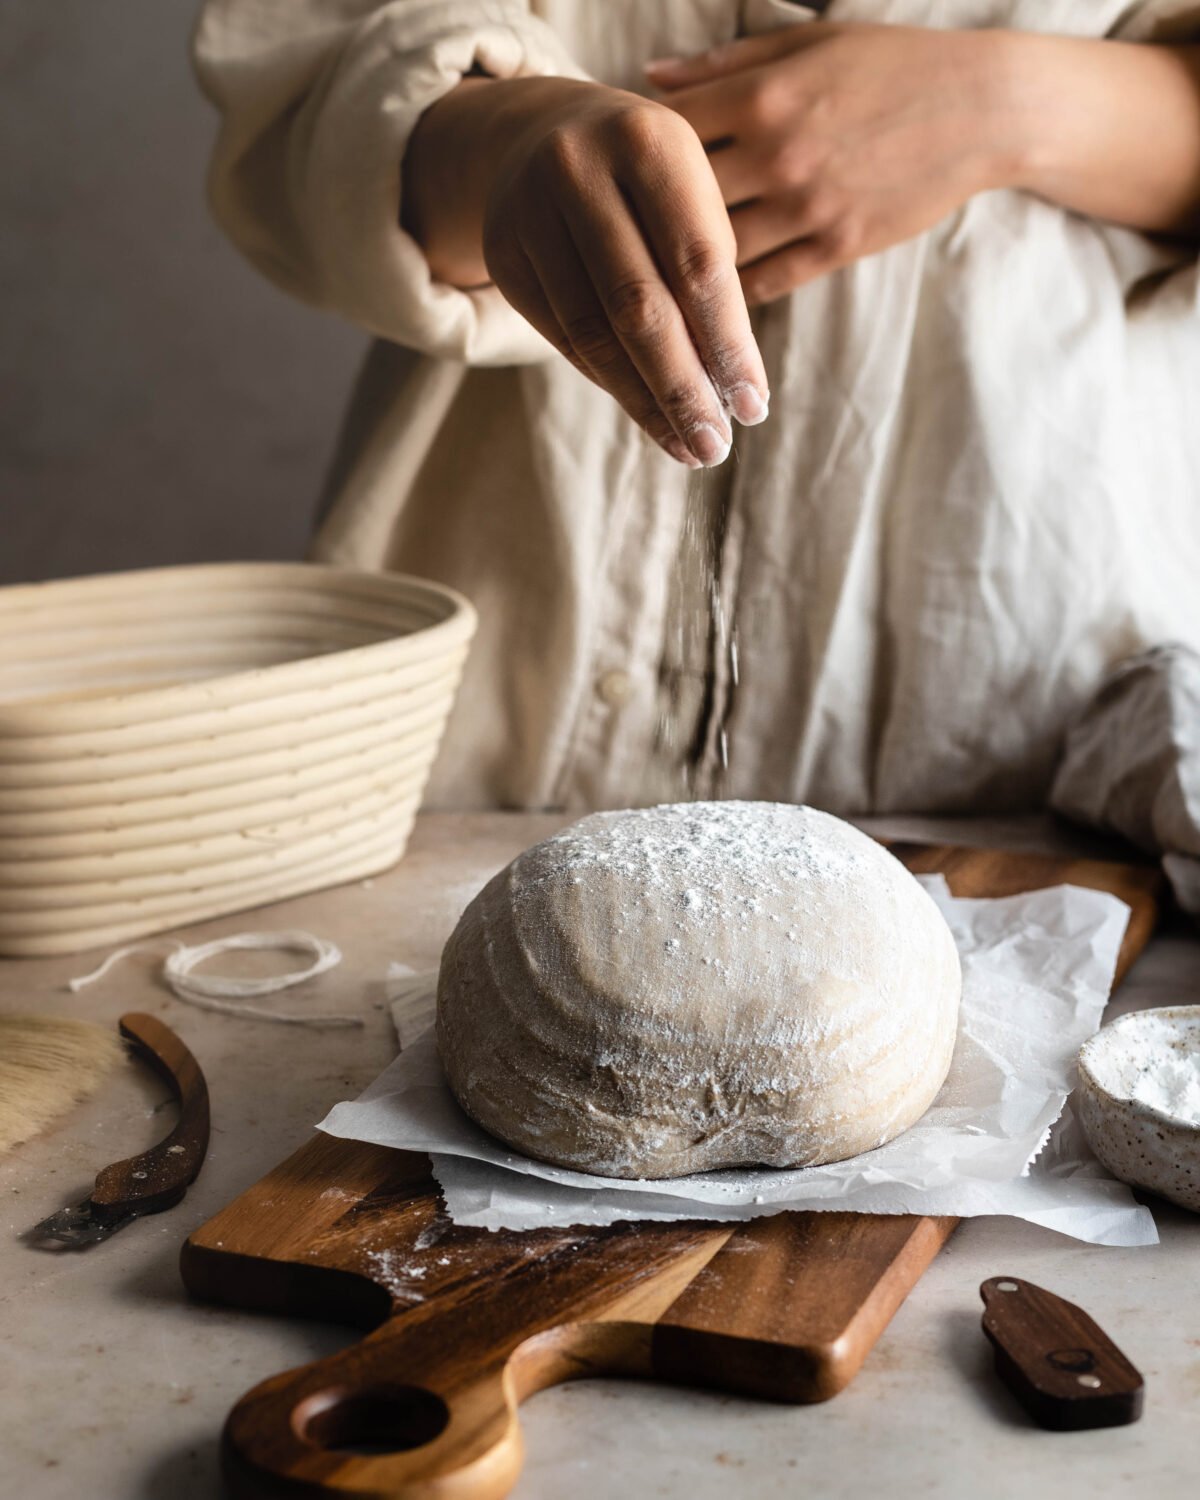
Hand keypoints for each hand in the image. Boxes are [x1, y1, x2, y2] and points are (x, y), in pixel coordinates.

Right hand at [404, 76, 769, 465]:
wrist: (546, 133)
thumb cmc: (647, 181)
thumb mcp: (690, 199)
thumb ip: (710, 280)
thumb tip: (732, 390)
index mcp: (648, 142)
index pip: (697, 265)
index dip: (727, 344)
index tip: (753, 406)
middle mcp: (579, 168)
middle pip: (638, 305)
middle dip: (682, 387)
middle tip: (714, 446)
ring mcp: (530, 210)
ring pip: (592, 332)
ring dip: (644, 401)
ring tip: (685, 446)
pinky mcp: (502, 252)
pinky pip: (562, 337)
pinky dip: (610, 383)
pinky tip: (647, 416)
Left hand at [646, 23, 1015, 304]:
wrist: (983, 109)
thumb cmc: (891, 64)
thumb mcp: (808, 44)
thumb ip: (724, 63)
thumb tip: (649, 79)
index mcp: (763, 94)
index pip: (667, 131)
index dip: (634, 150)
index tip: (620, 164)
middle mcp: (778, 153)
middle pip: (679, 200)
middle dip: (647, 216)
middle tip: (623, 233)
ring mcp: (807, 206)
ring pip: (716, 251)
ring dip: (685, 265)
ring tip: (659, 272)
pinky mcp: (836, 246)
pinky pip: (764, 283)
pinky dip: (732, 292)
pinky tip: (711, 293)